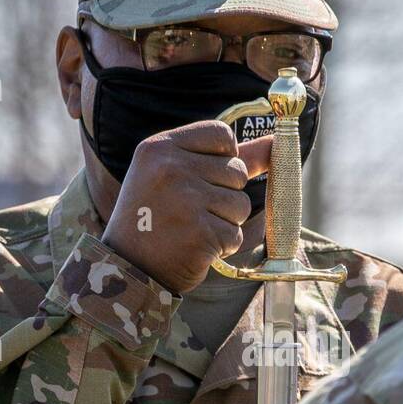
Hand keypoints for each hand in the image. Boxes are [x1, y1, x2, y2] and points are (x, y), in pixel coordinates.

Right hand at [101, 121, 271, 294]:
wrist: (127, 268)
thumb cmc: (152, 217)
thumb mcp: (173, 175)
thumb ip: (224, 158)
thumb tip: (275, 144)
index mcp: (161, 147)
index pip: (222, 135)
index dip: (224, 158)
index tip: (202, 177)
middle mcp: (172, 169)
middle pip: (237, 172)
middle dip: (223, 195)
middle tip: (188, 211)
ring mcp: (187, 201)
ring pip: (241, 205)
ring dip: (224, 222)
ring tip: (191, 229)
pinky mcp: (201, 233)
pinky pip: (235, 235)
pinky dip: (220, 246)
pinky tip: (193, 246)